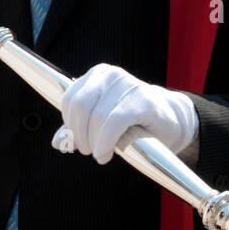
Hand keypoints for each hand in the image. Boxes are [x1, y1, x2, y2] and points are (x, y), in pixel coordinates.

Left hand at [52, 63, 198, 164]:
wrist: (171, 122)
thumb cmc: (135, 123)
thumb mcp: (103, 123)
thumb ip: (80, 129)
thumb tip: (57, 142)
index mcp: (98, 75)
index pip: (70, 99)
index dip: (69, 125)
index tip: (76, 141)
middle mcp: (111, 75)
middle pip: (80, 107)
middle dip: (79, 135)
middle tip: (87, 151)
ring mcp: (128, 85)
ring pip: (96, 117)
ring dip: (94, 143)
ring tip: (101, 154)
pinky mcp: (143, 100)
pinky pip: (114, 122)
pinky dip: (105, 141)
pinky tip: (105, 153)